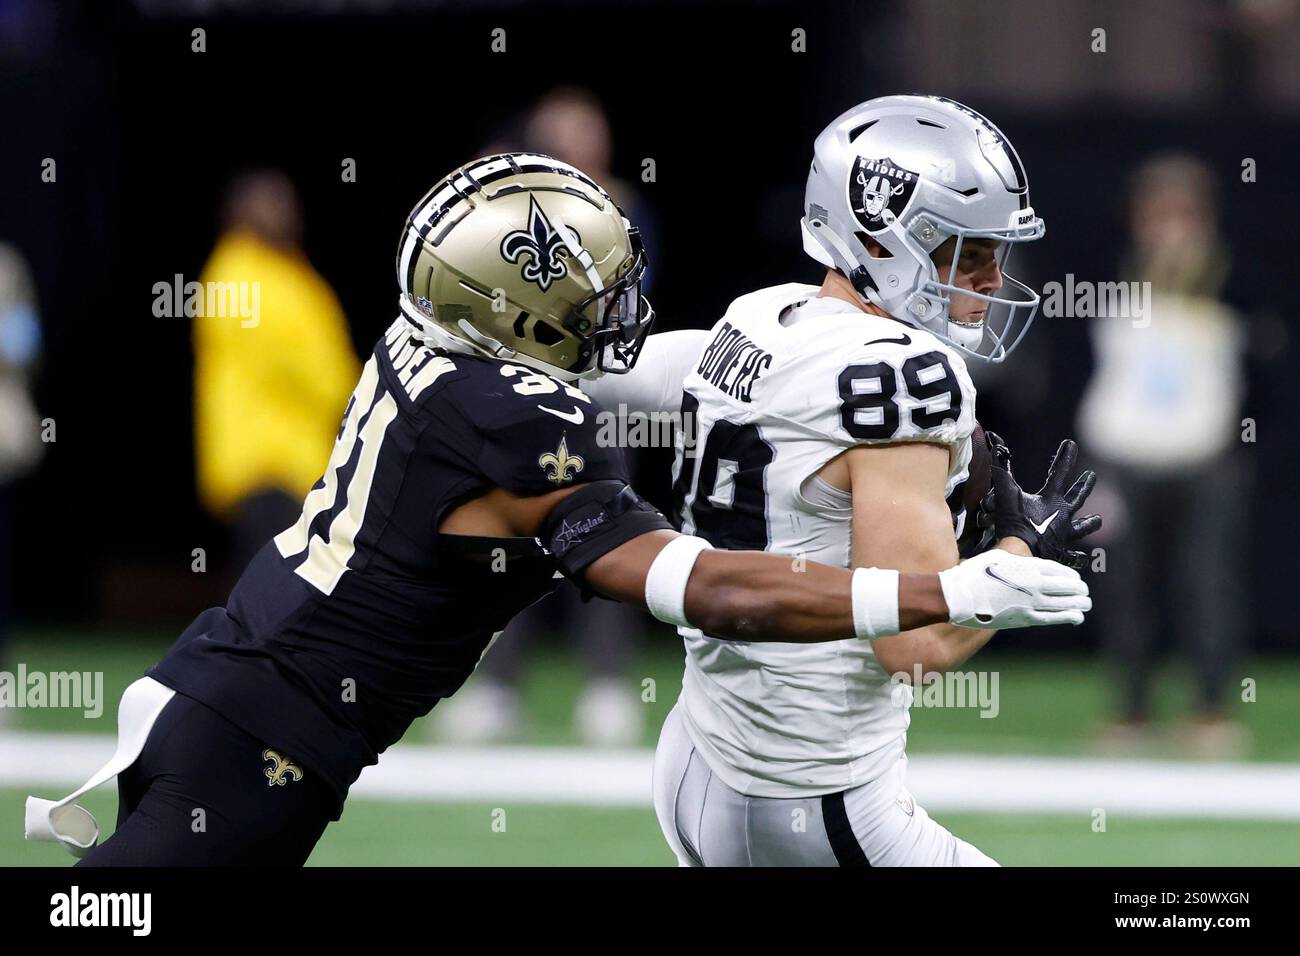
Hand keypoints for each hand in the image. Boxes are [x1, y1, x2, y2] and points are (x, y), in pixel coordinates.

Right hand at [938, 549, 1091, 628]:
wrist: (959, 595)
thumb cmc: (974, 574)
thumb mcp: (998, 557)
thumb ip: (1018, 560)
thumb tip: (1027, 562)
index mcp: (1028, 566)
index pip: (1060, 571)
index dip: (1071, 576)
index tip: (1076, 579)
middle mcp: (1034, 584)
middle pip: (1067, 587)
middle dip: (1079, 589)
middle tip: (1084, 592)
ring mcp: (1031, 602)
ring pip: (1064, 603)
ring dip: (1079, 603)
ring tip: (1086, 604)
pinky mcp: (1025, 618)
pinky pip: (1053, 618)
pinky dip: (1068, 617)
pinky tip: (1078, 617)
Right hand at [979, 433, 1101, 567]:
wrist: (1021, 552)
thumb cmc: (1014, 522)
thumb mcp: (1006, 492)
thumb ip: (1002, 468)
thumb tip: (996, 443)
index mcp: (1051, 499)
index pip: (1060, 472)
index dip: (1065, 457)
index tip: (1071, 444)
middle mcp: (1063, 515)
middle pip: (1077, 497)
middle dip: (1084, 484)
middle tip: (1091, 475)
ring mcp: (1064, 534)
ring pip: (1082, 527)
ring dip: (1089, 522)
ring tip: (1098, 520)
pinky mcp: (1061, 551)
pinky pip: (1073, 555)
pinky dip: (1078, 557)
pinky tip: (1086, 559)